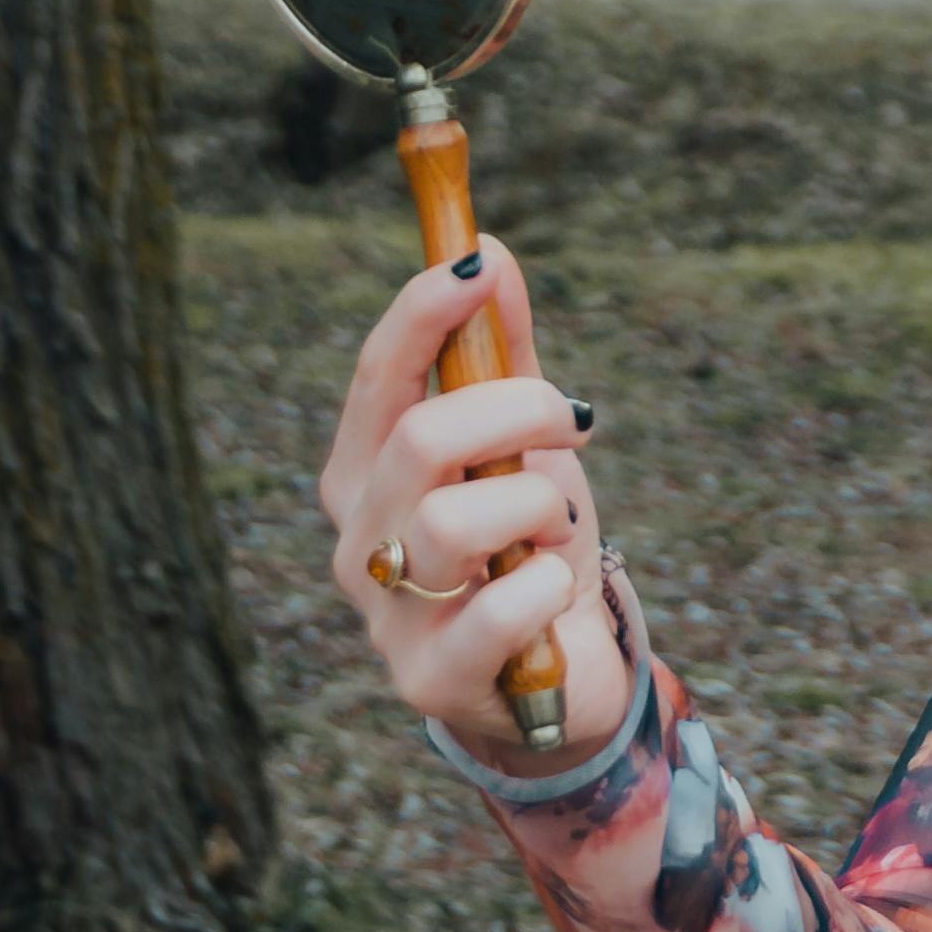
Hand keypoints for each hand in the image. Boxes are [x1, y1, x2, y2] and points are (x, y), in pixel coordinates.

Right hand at [319, 237, 635, 770]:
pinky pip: (499, 607)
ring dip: (537, 507)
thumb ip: (503, 355)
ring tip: (552, 528)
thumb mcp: (523, 444)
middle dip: (518, 412)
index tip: (476, 266)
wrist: (562, 677)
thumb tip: (488, 253)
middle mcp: (359, 538)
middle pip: (422, 439)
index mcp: (366, 471)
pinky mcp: (430, 679)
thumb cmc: (530, 547)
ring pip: (457, 522)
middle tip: (572, 423)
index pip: (377, 377)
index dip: (421, 313)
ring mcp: (387, 613)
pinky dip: (547, 584)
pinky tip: (550, 592)